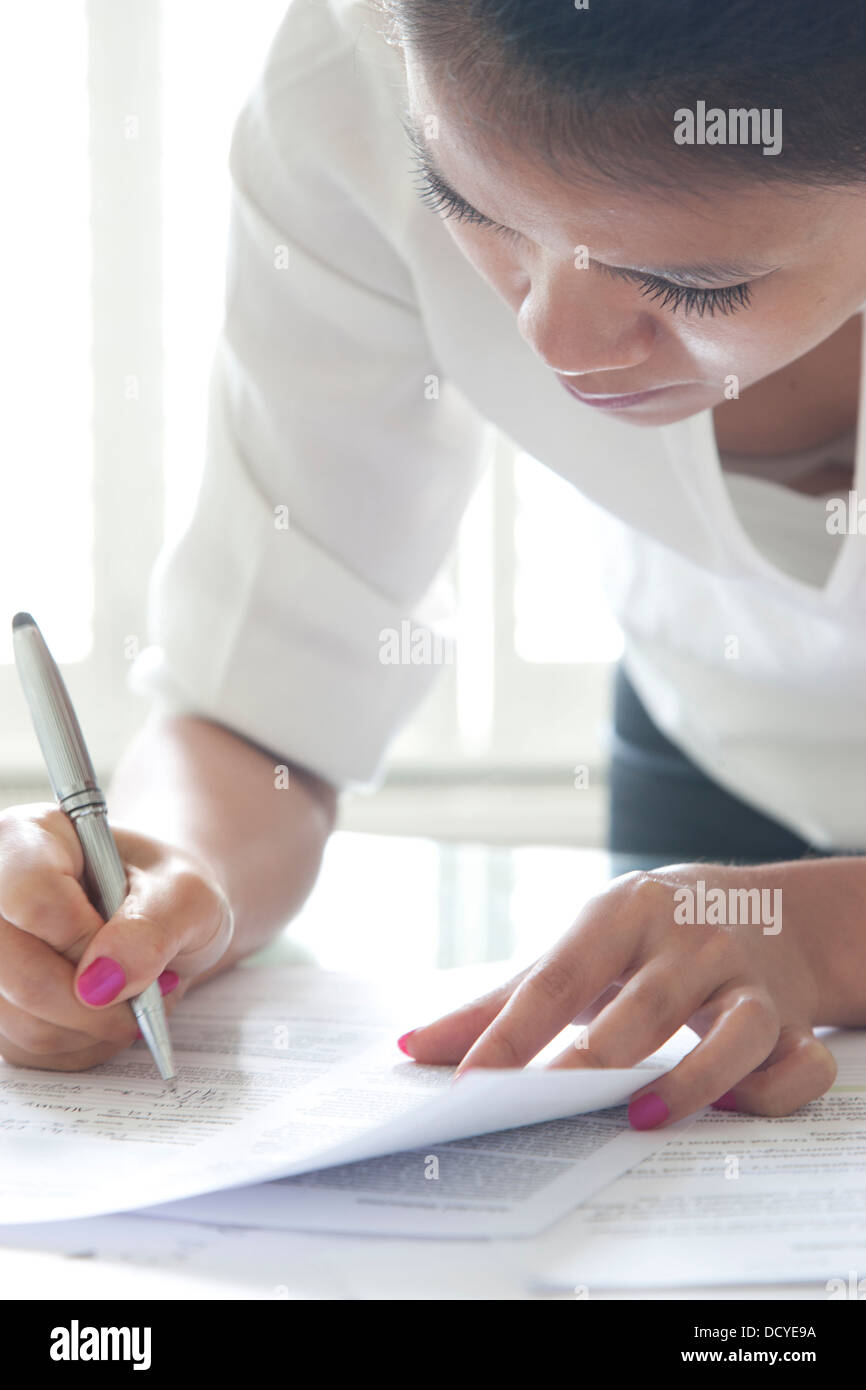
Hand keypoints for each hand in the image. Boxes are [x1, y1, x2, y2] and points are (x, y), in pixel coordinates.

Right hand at [0, 803, 232, 1071]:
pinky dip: (83, 1043)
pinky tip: (109, 1011)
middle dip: (96, 1000)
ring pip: (23, 1021)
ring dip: (97, 1026)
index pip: (31, 897)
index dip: (83, 938)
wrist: (160, 917)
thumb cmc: (168, 891)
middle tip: (152, 990)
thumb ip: (154, 926)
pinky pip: (30, 1048)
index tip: (129, 956)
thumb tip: (102, 981)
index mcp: (30, 837)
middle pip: (17, 971)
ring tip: (137, 993)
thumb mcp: (188, 893)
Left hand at [399, 865, 839, 1127]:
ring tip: (640, 1117)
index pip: (560, 975)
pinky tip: (729, 1108)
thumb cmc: (647, 937)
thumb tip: (412, 1047)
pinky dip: (769, 1092)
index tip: (469, 1082)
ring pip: (734, 1031)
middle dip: (595, 1056)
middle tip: (543, 1103)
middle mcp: (690, 940)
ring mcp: (748, 978)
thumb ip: (502, 1000)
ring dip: (691, 1079)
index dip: (513, 1031)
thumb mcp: (580, 947)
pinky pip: (795, 1064)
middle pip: (643, 1003)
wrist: (764, 908)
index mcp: (624, 912)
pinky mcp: (791, 1019)